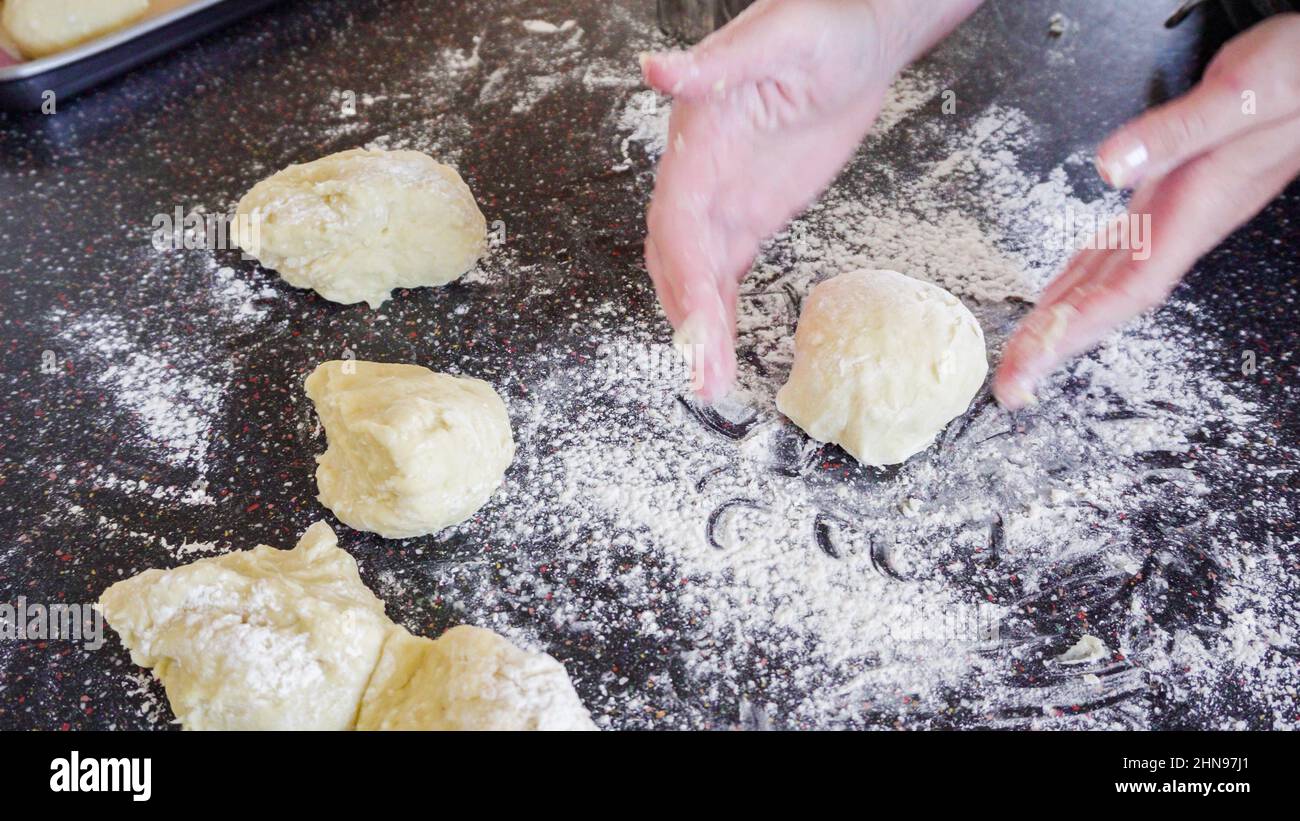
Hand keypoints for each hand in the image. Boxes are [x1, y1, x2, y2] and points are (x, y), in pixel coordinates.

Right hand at [641, 0, 976, 400]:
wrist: (859, 34)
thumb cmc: (820, 21)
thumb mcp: (778, 38)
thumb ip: (717, 65)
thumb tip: (658, 71)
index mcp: (698, 138)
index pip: (677, 220)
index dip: (683, 275)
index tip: (697, 325)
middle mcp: (699, 175)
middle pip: (678, 260)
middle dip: (688, 320)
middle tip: (705, 377)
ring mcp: (724, 201)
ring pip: (697, 277)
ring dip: (702, 330)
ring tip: (712, 384)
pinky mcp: (752, 216)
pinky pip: (725, 275)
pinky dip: (721, 314)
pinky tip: (719, 352)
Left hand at [994, 14, 1299, 408]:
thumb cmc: (1297, 77)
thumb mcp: (1241, 96)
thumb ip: (1177, 132)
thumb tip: (1112, 167)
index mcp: (1193, 210)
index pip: (1124, 290)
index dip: (1075, 332)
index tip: (1032, 366)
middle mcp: (1180, 224)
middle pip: (1107, 300)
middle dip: (1056, 345)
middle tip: (1009, 385)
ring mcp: (1174, 214)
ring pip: (1105, 280)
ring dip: (1061, 319)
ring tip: (1021, 354)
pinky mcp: (1170, 194)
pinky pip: (1113, 251)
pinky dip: (1079, 277)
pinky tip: (1059, 293)